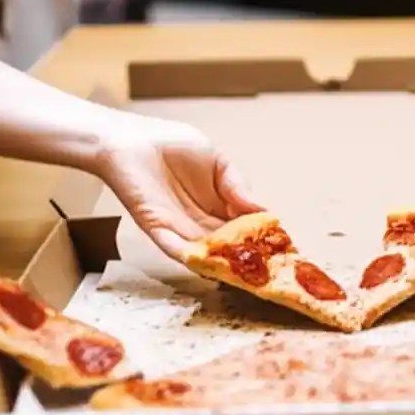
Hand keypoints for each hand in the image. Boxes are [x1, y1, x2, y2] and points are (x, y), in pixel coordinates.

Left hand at [93, 113, 263, 258]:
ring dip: (222, 263)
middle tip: (268, 270)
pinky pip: (175, 247)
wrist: (133, 140)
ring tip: (244, 273)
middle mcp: (202, 223)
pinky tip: (206, 262)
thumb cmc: (172, 145)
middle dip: (246, 258)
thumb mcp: (219, 162)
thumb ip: (239, 186)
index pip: (245, 229)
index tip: (281, 250)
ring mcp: (180, 229)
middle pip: (228, 247)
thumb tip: (264, 210)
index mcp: (220, 208)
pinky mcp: (158, 229)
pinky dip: (190, 256)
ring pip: (206, 253)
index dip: (262, 239)